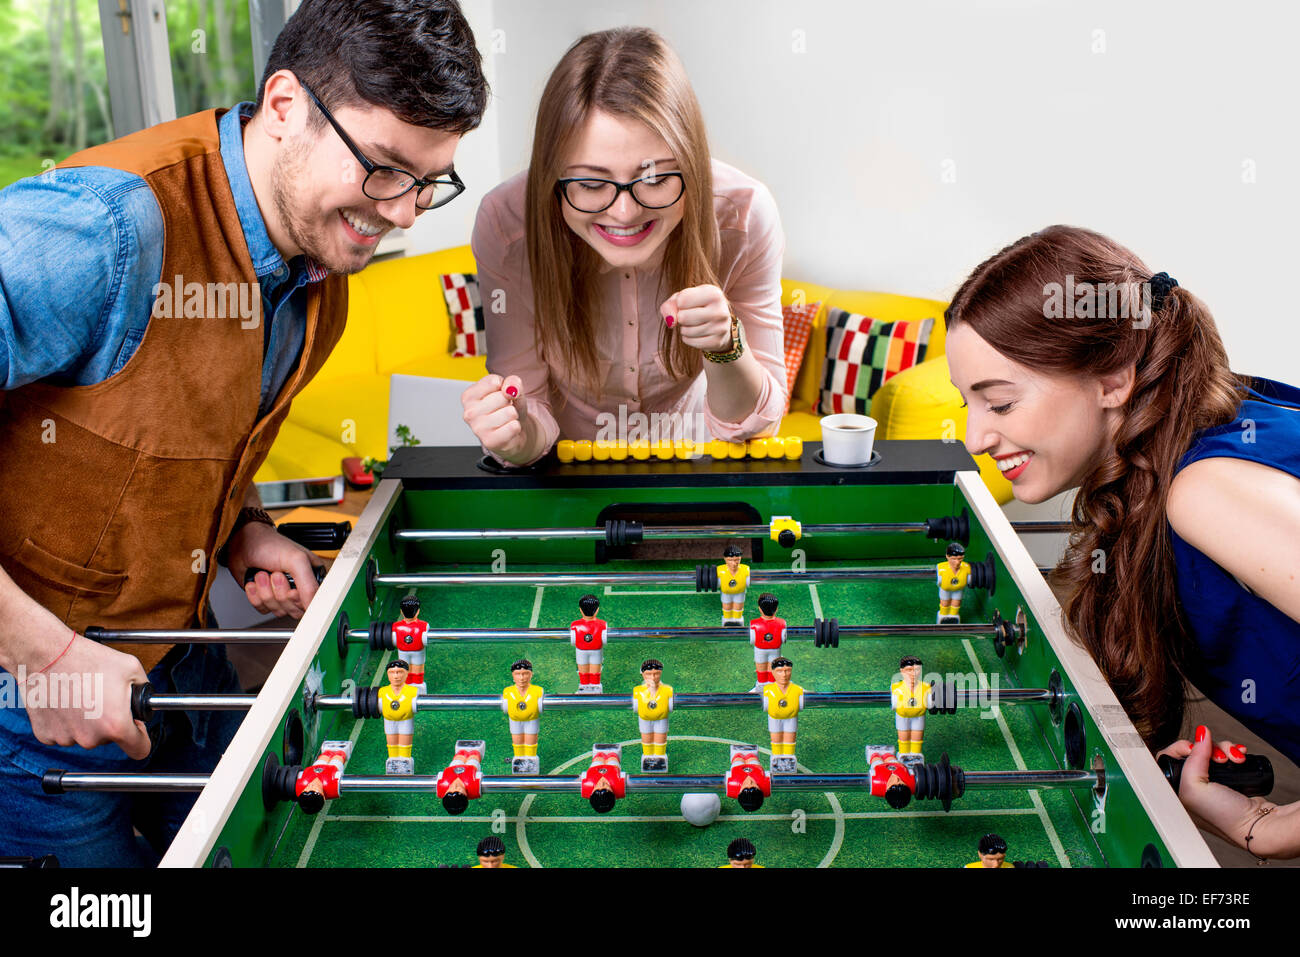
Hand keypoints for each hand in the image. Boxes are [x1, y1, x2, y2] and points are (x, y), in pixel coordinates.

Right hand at [24, 631, 150, 758]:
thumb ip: (145, 690)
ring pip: (86, 735)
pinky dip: (67, 721)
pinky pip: (65, 733)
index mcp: (115, 725)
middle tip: (102, 697)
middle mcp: (91, 738)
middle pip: (110, 738)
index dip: (141, 737)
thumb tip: (146, 702)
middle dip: (110, 721)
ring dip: (87, 721)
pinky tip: (66, 702)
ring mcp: (66, 738)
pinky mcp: (45, 735)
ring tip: (82, 695)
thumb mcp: (132, 668)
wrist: (47, 655)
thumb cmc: (87, 660)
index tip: (136, 727)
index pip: (139, 750)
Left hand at [226, 520, 324, 618]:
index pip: (313, 602)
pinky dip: (255, 596)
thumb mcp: (296, 560)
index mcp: (311, 577)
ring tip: (263, 574)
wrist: (243, 542)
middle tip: (275, 575)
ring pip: (278, 610)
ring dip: (266, 592)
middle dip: (279, 593)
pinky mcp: (265, 597)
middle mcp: (298, 587)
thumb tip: (312, 606)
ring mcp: (281, 593)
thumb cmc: (269, 544)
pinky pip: (263, 609)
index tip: (291, 591)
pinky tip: (255, 582)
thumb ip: (308, 585)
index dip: (299, 600)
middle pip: (295, 610)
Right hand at [461, 374, 533, 462]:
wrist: (512, 432)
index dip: (504, 387)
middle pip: (503, 397)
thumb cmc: (506, 409)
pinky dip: (516, 427)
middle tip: (503, 410)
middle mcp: (469, 412)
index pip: (494, 381)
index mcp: (469, 396)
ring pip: (510, 412)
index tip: (500, 394)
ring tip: (505, 420)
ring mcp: (478, 428)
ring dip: (513, 416)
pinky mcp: (489, 441)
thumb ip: (512, 382)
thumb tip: (510, 389)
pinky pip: (513, 427)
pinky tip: (507, 430)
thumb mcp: (512, 390)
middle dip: (509, 402)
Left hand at [661, 285, 732, 352]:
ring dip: (684, 329)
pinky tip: (697, 333)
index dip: (679, 303)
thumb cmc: (696, 306)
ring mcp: (721, 328)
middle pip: (683, 317)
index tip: (689, 303)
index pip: (682, 300)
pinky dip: (688, 339)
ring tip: (694, 324)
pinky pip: (690, 341)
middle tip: (690, 315)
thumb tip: (671, 322)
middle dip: (681, 317)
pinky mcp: (717, 342)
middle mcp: (720, 310)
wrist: (718, 323)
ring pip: (686, 331)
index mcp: (714, 293)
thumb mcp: (683, 298)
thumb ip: (670, 305)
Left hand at [1157, 726, 1271, 849]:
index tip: (1193, 748)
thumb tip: (1201, 735)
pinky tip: (1241, 756)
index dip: (1179, 748)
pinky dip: (1233, 752)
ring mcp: (1211, 782)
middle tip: (1219, 757)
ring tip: (1236, 759)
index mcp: (1176, 791)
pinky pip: (1226, 756)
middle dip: (1207, 748)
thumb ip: (1193, 758)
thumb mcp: (1195, 787)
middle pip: (1192, 751)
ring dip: (1224, 749)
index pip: (1167, 758)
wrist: (1259, 825)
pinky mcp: (1228, 779)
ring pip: (1211, 751)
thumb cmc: (1225, 817)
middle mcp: (1191, 786)